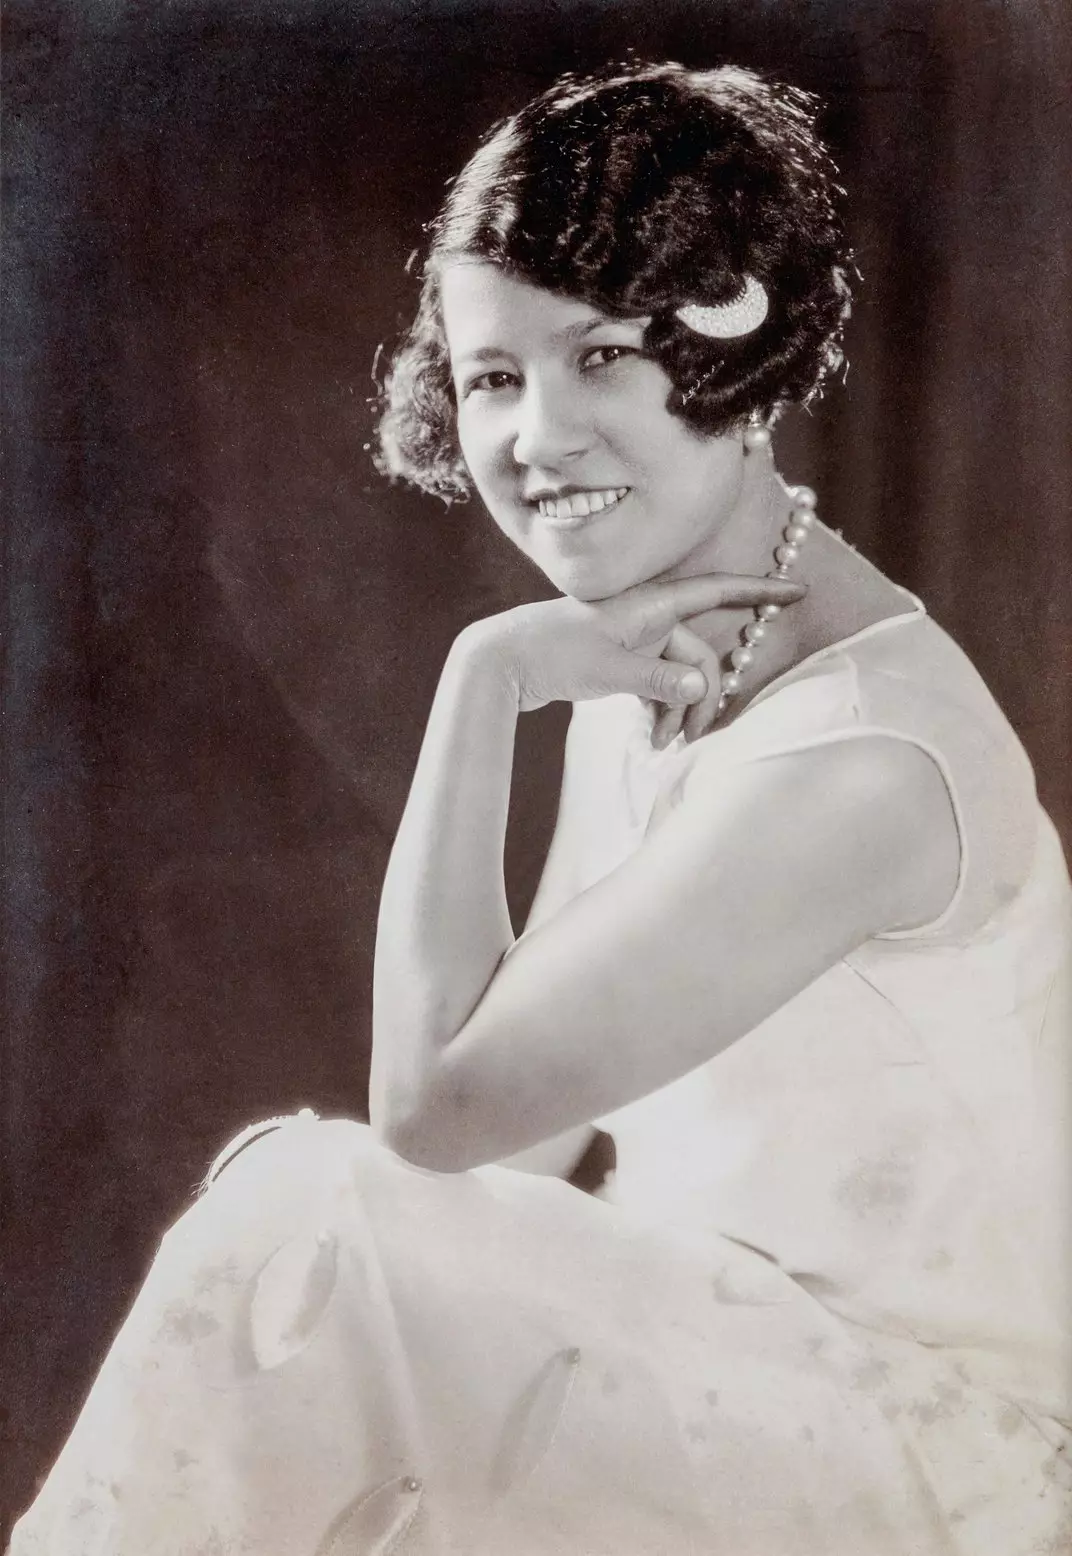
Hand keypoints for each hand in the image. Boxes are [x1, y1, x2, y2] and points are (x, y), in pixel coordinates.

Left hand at [461, 574, 805, 740]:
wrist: (503, 660)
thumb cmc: (553, 653)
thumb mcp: (608, 668)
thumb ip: (658, 678)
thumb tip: (703, 685)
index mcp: (650, 604)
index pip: (716, 591)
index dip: (758, 591)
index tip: (797, 590)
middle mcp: (648, 617)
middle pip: (699, 655)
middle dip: (700, 698)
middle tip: (688, 741)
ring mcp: (635, 638)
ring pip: (679, 675)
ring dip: (678, 711)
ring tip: (660, 746)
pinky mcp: (622, 659)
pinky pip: (658, 683)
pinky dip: (660, 709)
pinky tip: (651, 737)